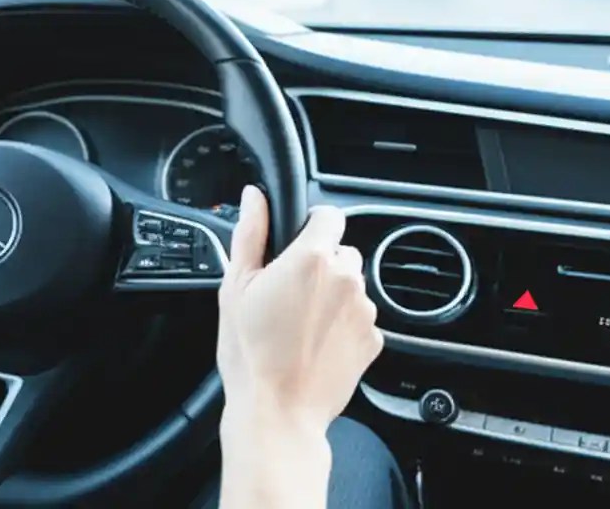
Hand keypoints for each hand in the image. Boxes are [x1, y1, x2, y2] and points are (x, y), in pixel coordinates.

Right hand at [216, 186, 381, 436]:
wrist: (278, 411)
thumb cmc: (250, 353)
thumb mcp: (235, 286)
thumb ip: (250, 233)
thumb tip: (255, 197)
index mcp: (310, 258)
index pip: (329, 215)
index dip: (310, 227)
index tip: (295, 245)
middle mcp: (345, 278)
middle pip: (340, 252)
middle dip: (318, 265)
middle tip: (286, 294)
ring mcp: (364, 310)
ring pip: (350, 286)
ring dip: (331, 296)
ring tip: (298, 325)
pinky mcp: (373, 339)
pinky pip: (358, 317)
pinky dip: (341, 325)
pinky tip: (314, 343)